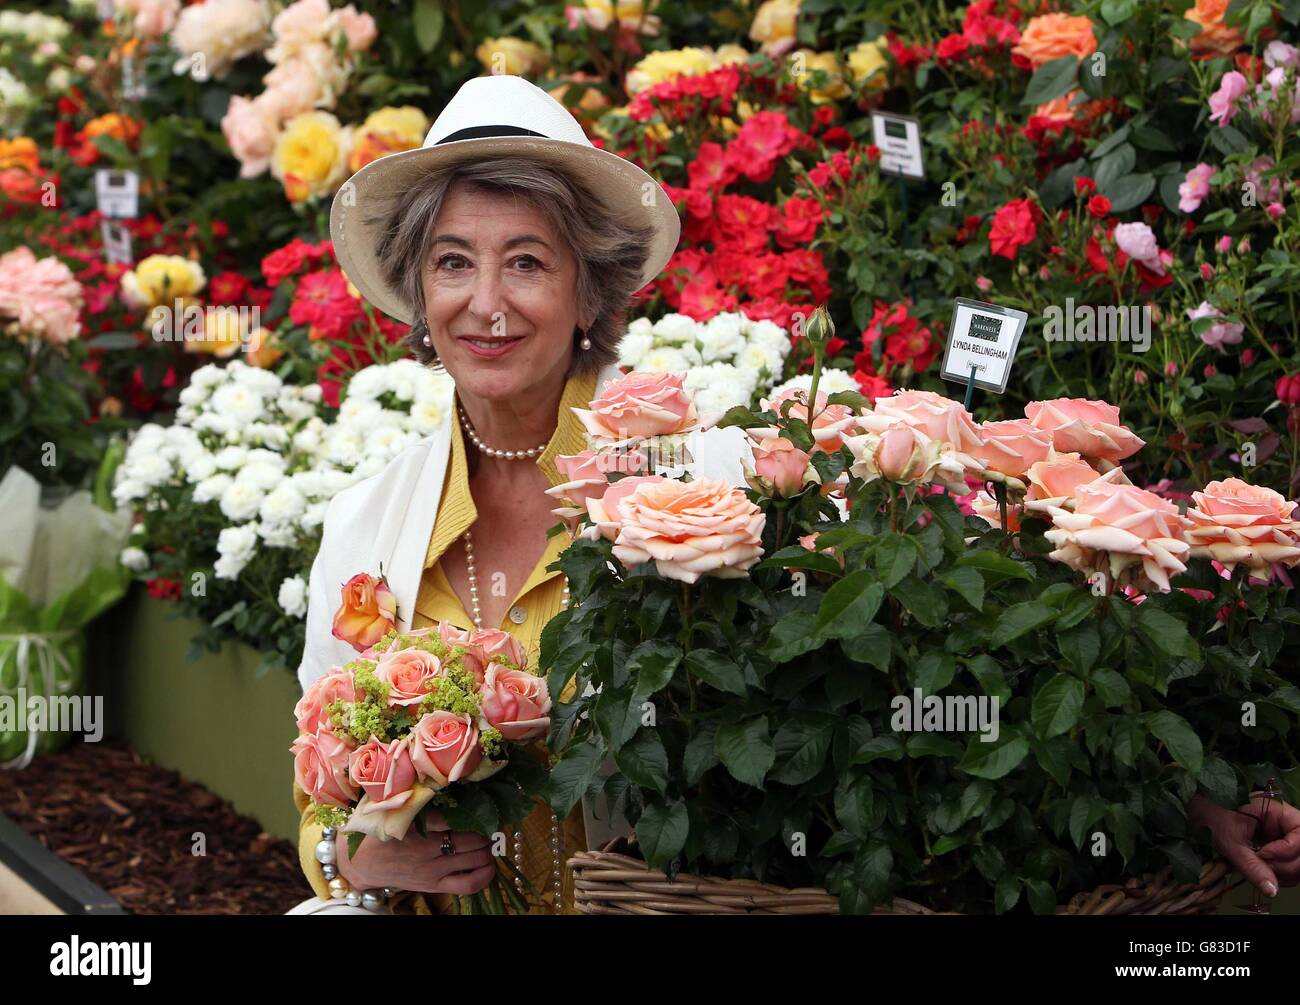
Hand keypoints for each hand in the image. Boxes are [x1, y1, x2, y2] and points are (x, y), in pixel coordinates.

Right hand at [335, 810, 495, 895]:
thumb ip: (417, 798)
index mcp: (416, 825)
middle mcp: (427, 849)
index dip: (475, 808)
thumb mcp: (392, 809)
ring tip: (490, 839)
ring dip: (488, 848)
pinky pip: (467, 884)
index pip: (453, 816)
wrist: (360, 864)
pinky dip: (485, 875)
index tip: (483, 803)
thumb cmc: (379, 831)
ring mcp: (432, 869)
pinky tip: (490, 864)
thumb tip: (446, 783)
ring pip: (474, 858)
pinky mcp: (433, 885)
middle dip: (487, 829)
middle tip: (490, 822)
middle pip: (472, 838)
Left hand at [1189, 792, 1299, 897]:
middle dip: (1287, 865)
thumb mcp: (1229, 841)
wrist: (1194, 812)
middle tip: (1262, 867)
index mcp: (1278, 812)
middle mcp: (1285, 825)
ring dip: (1284, 874)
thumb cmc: (1210, 816)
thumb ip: (1252, 866)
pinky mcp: (1276, 850)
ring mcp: (1282, 838)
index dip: (1287, 850)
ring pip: (1299, 863)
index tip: (1264, 855)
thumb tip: (1272, 890)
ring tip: (1259, 870)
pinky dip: (1279, 876)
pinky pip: (1288, 868)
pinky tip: (1262, 874)